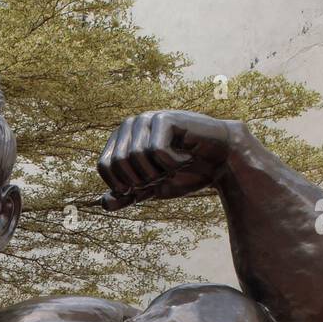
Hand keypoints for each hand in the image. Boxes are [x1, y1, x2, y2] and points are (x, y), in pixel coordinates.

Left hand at [96, 111, 237, 209]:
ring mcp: (147, 118)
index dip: (123, 184)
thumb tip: (103, 203)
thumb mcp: (151, 189)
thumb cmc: (184, 173)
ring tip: (174, 168)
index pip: (104, 166)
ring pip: (136, 157)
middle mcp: (130, 125)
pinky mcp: (165, 118)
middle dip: (142, 180)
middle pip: (118, 163)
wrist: (219, 161)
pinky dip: (171, 163)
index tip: (146, 186)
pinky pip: (157, 150)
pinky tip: (185, 157)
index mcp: (121, 139)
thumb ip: (127, 196)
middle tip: (163, 177)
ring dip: (158, 172)